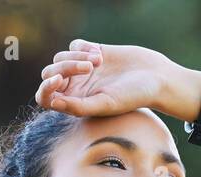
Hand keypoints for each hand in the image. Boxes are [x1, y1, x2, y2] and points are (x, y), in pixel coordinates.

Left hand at [34, 39, 172, 116]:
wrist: (155, 78)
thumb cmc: (133, 97)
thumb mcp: (105, 104)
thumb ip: (78, 107)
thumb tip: (53, 103)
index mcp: (75, 104)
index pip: (45, 97)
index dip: (45, 88)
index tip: (58, 80)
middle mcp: (75, 87)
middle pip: (50, 73)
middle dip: (65, 68)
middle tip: (89, 69)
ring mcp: (81, 69)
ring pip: (59, 58)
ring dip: (75, 57)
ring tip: (98, 63)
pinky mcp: (90, 51)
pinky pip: (74, 45)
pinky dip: (83, 47)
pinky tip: (100, 55)